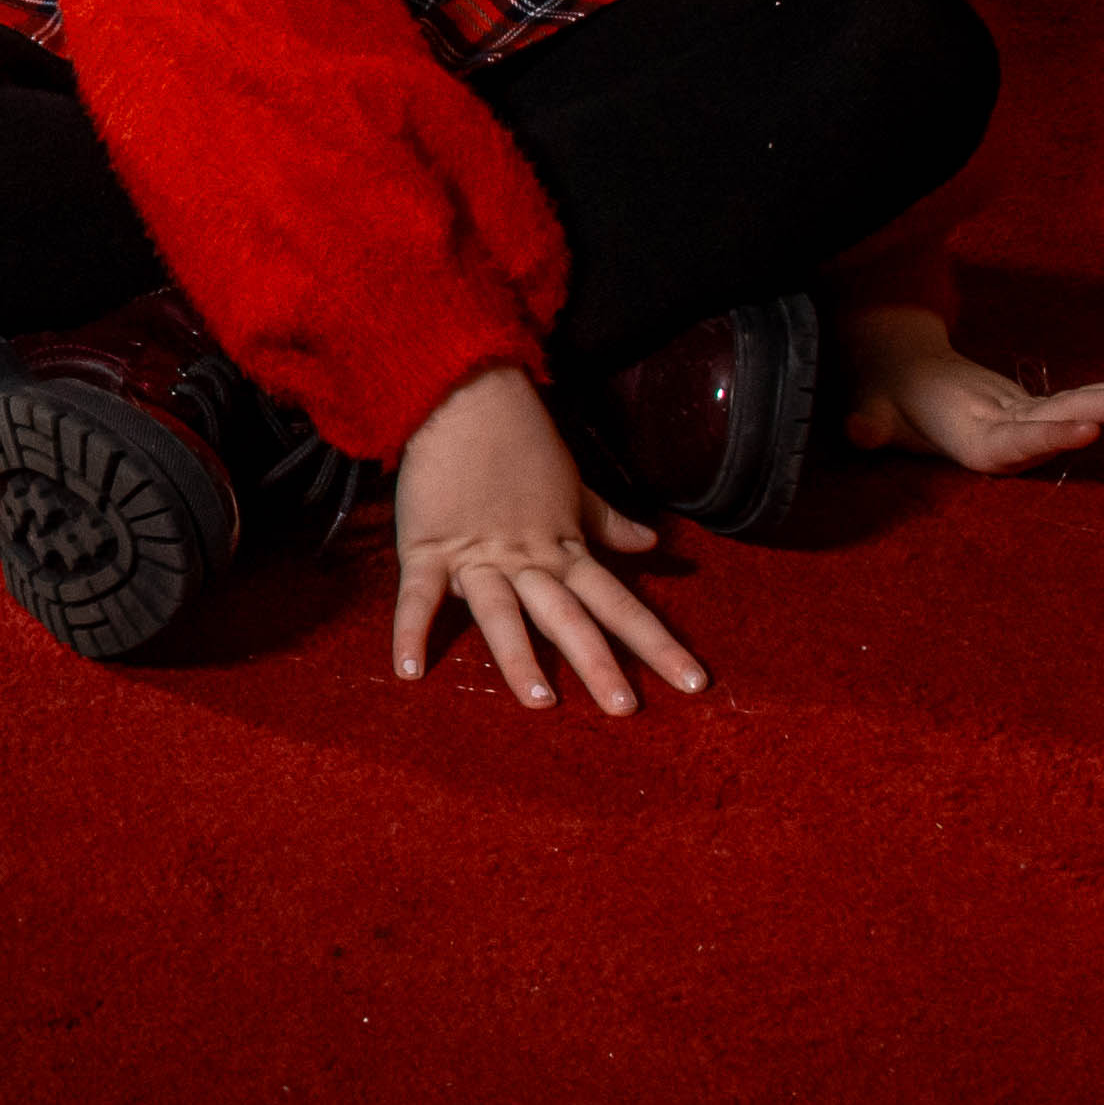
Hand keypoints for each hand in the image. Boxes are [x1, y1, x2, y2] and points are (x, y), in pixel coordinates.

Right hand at [388, 366, 707, 715]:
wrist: (463, 395)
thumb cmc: (519, 443)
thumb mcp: (571, 488)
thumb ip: (605, 523)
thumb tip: (651, 543)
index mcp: (563, 548)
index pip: (619, 603)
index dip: (656, 642)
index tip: (694, 682)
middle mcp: (526, 559)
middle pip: (568, 617)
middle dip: (597, 662)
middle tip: (626, 709)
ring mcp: (475, 555)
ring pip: (502, 612)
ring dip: (518, 655)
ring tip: (538, 700)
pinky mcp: (425, 548)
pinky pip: (418, 595)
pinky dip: (411, 630)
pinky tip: (409, 671)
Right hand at [841, 304, 1103, 475]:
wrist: (896, 388)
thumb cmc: (881, 399)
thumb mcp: (869, 407)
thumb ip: (867, 422)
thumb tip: (858, 430)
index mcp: (975, 446)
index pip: (1016, 444)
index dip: (1050, 435)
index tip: (1086, 425)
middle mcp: (1013, 441)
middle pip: (1066, 423)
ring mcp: (1033, 424)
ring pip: (1087, 410)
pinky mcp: (1043, 409)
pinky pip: (1091, 399)